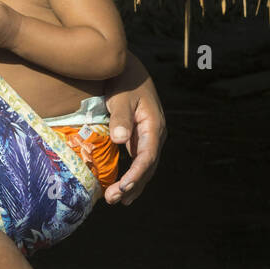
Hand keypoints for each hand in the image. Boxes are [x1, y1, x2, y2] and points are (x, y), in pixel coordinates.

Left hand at [101, 51, 165, 205]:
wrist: (128, 69)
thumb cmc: (124, 81)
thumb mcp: (120, 98)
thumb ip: (120, 118)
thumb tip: (120, 140)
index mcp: (154, 125)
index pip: (147, 157)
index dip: (136, 175)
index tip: (122, 189)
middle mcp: (156, 134)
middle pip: (148, 166)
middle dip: (133, 185)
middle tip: (113, 200)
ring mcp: (150, 136)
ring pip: (146, 166)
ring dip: (133, 184)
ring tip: (116, 199)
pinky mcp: (142, 137)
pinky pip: (140, 160)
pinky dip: (132, 174)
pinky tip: (121, 185)